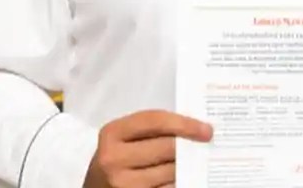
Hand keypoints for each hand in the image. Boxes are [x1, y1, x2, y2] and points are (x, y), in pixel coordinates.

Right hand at [84, 110, 212, 187]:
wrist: (96, 187)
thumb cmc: (116, 158)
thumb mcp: (123, 138)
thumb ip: (150, 130)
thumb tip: (193, 128)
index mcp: (112, 133)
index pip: (155, 121)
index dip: (184, 123)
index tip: (206, 130)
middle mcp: (114, 159)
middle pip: (166, 147)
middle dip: (189, 146)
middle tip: (206, 145)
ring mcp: (123, 184)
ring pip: (171, 172)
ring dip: (187, 167)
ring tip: (194, 162)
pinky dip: (178, 183)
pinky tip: (184, 178)